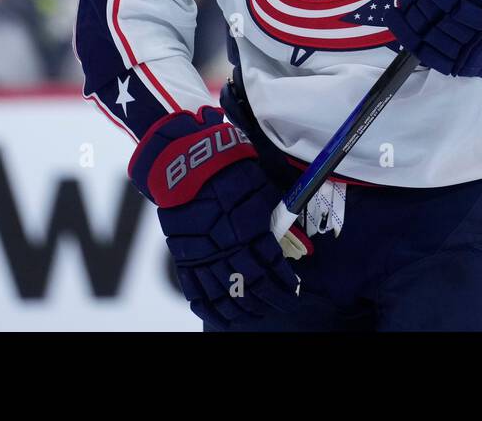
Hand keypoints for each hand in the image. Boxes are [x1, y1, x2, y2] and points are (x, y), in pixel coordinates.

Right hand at [129, 107, 310, 328]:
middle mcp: (226, 246)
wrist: (186, 162)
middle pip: (252, 285)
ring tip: (257, 313)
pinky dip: (211, 310)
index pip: (272, 266)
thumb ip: (277, 217)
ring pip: (226, 294)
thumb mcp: (262, 188)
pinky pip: (196, 292)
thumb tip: (298, 243)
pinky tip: (224, 317)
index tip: (293, 290)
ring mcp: (202, 254)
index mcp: (248, 227)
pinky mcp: (184, 257)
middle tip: (281, 305)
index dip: (285, 283)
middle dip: (270, 299)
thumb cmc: (230, 169)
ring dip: (245, 308)